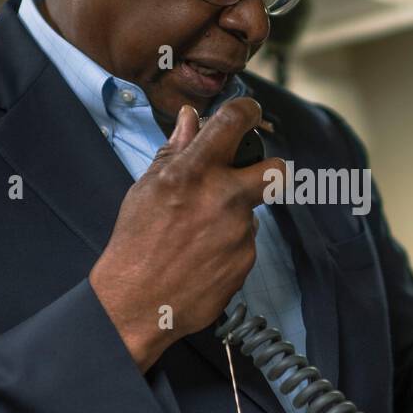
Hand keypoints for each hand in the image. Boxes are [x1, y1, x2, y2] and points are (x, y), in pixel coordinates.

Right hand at [88, 98, 285, 371]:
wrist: (138, 302)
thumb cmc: (135, 243)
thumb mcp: (147, 187)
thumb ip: (175, 151)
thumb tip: (190, 119)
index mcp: (194, 172)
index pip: (234, 122)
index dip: (247, 110)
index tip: (248, 112)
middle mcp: (224, 198)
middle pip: (276, 170)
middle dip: (269, 169)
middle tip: (248, 178)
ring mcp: (239, 232)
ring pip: (251, 211)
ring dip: (232, 215)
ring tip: (197, 233)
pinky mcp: (246, 261)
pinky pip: (244, 241)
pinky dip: (228, 243)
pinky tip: (201, 254)